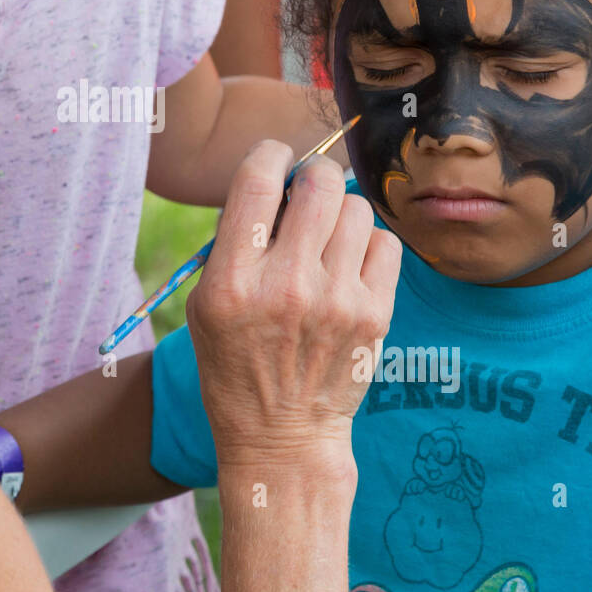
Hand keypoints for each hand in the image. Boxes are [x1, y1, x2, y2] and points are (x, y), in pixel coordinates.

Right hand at [185, 140, 401, 471]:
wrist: (281, 437)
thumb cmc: (235, 362)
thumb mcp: (205, 303)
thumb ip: (235, 242)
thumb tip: (279, 179)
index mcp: (232, 280)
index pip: (258, 180)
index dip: (270, 155)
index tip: (274, 161)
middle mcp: (286, 286)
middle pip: (320, 182)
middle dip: (314, 175)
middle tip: (309, 192)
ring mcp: (336, 301)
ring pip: (357, 209)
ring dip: (341, 213)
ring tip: (327, 240)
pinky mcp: (375, 316)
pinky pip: (386, 243)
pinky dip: (368, 246)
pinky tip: (349, 267)